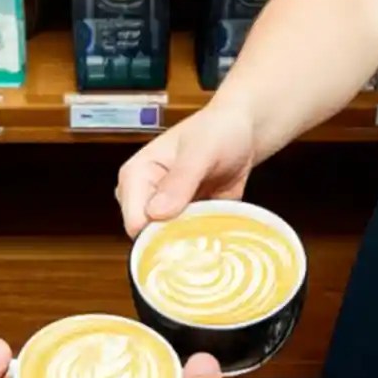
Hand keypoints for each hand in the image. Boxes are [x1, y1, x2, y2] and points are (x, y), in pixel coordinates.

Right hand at [116, 102, 256, 237]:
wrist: (242, 132)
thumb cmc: (218, 132)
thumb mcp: (202, 150)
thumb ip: (181, 180)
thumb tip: (157, 213)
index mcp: (136, 176)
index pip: (135, 221)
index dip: (157, 236)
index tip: (189, 236)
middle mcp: (145, 197)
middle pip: (149, 238)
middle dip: (176, 243)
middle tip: (207, 233)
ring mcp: (164, 211)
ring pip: (169, 244)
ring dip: (192, 245)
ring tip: (215, 231)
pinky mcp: (184, 221)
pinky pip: (189, 242)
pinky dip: (203, 242)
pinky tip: (219, 233)